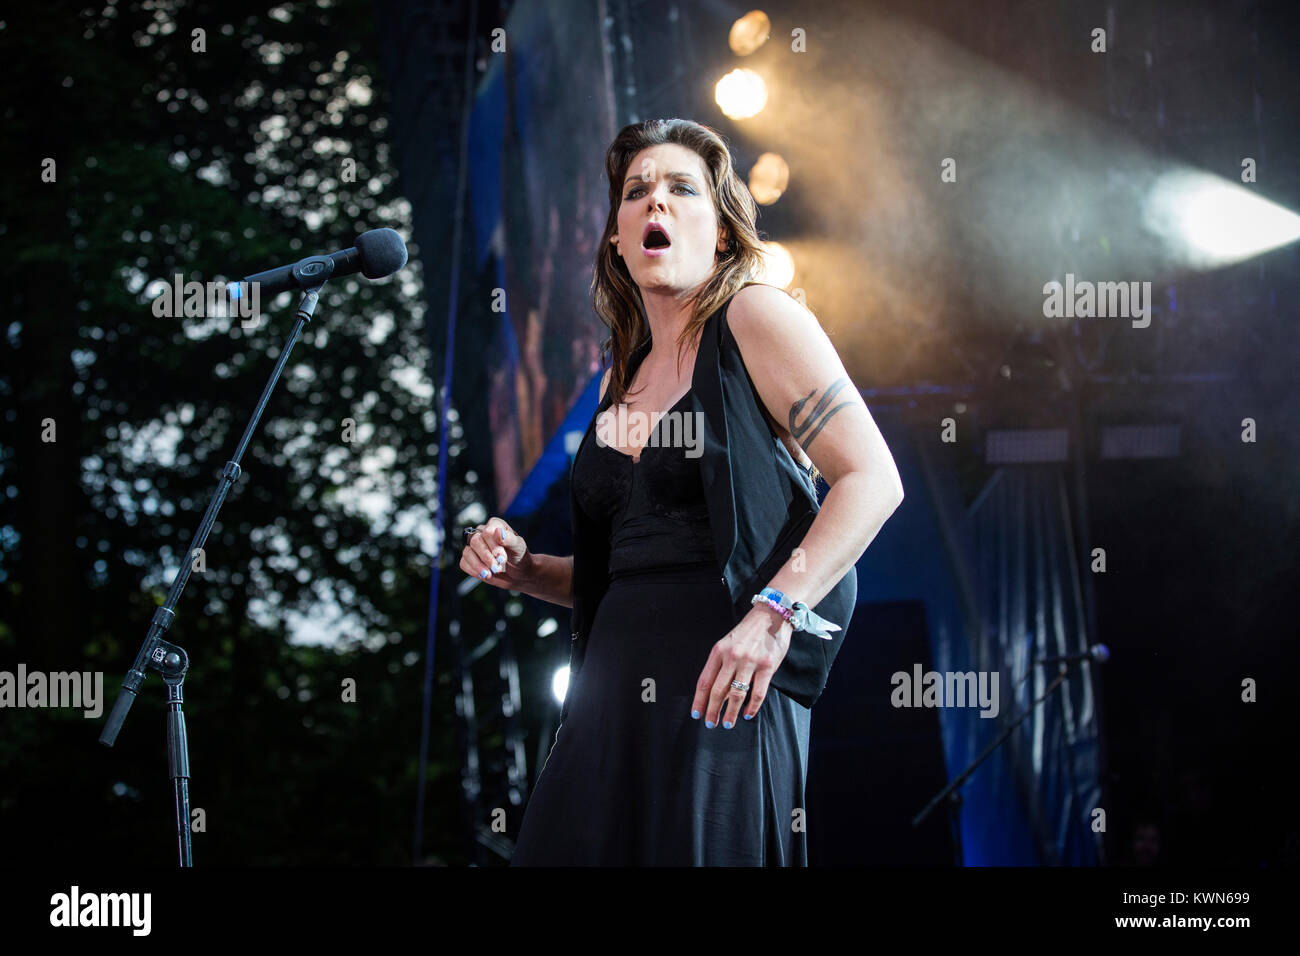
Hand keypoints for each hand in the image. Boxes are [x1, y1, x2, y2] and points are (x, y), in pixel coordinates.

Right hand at [458, 518, 530, 589]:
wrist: (518, 573)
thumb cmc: (519, 556)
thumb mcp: (519, 547)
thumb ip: (509, 539)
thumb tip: (497, 531)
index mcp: (495, 525)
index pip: (487, 531)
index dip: (493, 545)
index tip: (501, 557)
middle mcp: (482, 533)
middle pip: (475, 541)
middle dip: (486, 557)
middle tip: (497, 567)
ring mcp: (474, 547)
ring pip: (467, 552)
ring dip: (479, 565)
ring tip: (491, 573)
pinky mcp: (470, 560)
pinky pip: (464, 563)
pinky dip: (474, 571)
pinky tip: (486, 574)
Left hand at [691, 604, 792, 727]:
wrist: (771, 616)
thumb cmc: (747, 632)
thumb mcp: (728, 644)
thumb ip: (721, 666)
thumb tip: (717, 695)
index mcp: (719, 651)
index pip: (704, 681)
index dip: (699, 700)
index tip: (696, 714)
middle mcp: (732, 657)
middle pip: (718, 690)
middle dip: (712, 710)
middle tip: (710, 723)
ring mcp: (750, 662)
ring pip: (737, 694)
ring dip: (731, 713)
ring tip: (727, 724)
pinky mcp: (767, 666)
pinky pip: (758, 693)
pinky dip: (752, 707)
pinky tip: (747, 714)